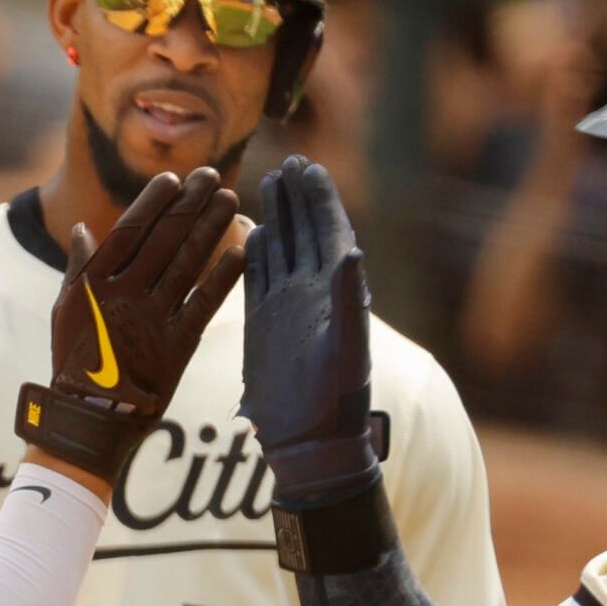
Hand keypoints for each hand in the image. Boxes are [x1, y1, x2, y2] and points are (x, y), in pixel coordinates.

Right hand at [16, 168, 243, 482]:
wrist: (89, 418)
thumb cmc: (75, 361)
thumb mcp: (65, 310)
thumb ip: (78, 267)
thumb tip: (81, 227)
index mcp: (97, 282)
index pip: (131, 230)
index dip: (153, 202)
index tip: (173, 178)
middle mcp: (125, 294)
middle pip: (165, 238)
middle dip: (190, 203)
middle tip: (212, 175)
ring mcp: (152, 318)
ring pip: (187, 263)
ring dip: (211, 228)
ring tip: (230, 199)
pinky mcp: (177, 345)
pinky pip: (204, 304)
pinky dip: (223, 277)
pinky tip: (241, 251)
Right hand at [238, 154, 378, 508]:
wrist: (309, 443)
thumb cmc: (335, 403)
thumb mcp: (346, 350)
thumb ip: (348, 300)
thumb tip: (352, 250)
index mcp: (335, 294)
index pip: (329, 233)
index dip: (321, 199)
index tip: (310, 166)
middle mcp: (313, 296)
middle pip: (306, 233)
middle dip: (300, 197)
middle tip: (291, 162)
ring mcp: (288, 309)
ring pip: (283, 250)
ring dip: (281, 216)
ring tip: (272, 180)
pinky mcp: (265, 326)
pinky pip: (260, 280)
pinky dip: (257, 253)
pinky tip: (254, 231)